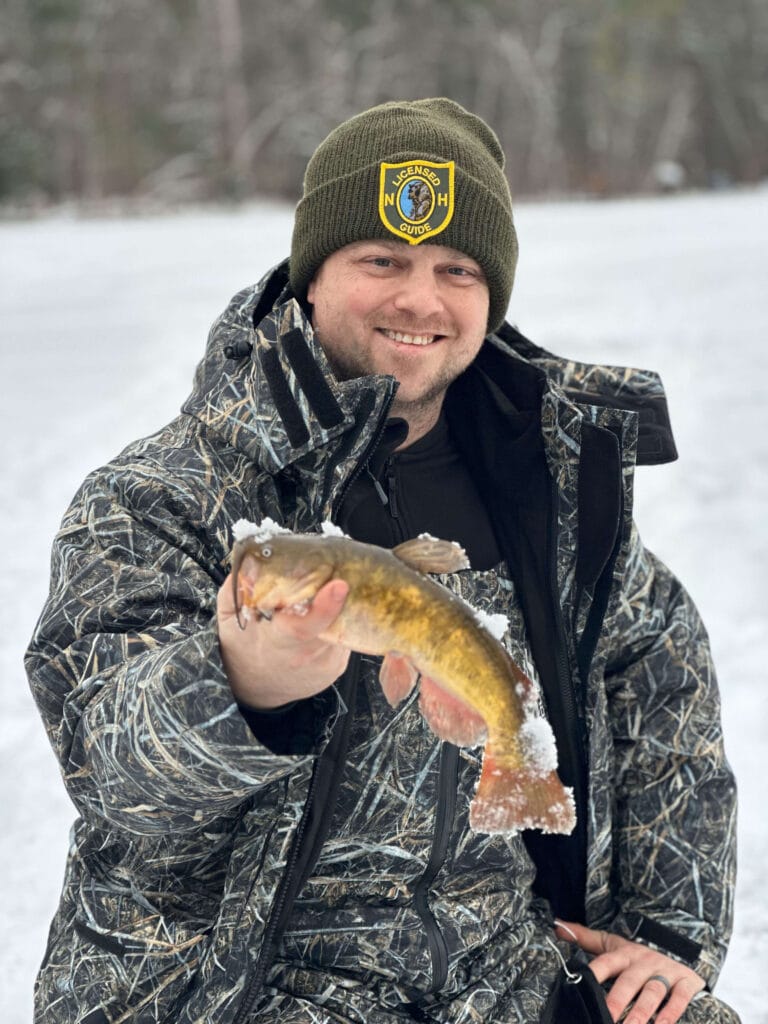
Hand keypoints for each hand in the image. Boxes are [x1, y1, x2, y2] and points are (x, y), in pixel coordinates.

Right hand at [217, 573, 349, 708]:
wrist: (257, 688)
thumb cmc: (243, 650)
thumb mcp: (230, 620)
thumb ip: (238, 588)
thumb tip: (253, 559)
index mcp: (278, 642)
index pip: (303, 626)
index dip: (324, 607)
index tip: (339, 586)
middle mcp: (306, 655)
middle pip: (332, 620)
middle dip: (338, 595)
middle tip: (335, 574)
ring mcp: (326, 662)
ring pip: (343, 626)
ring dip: (339, 607)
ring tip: (326, 593)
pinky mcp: (338, 665)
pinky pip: (344, 635)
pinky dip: (338, 621)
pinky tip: (326, 615)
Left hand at [554, 920, 704, 1023]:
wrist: (680, 950)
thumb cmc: (638, 956)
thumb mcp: (613, 943)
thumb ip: (585, 938)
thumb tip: (557, 926)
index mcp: (624, 954)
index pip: (605, 962)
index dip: (593, 972)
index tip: (581, 985)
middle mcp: (644, 962)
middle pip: (628, 982)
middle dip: (617, 1001)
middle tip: (607, 1018)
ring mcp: (666, 971)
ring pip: (653, 992)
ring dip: (642, 1012)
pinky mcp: (686, 983)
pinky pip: (679, 999)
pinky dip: (671, 1014)